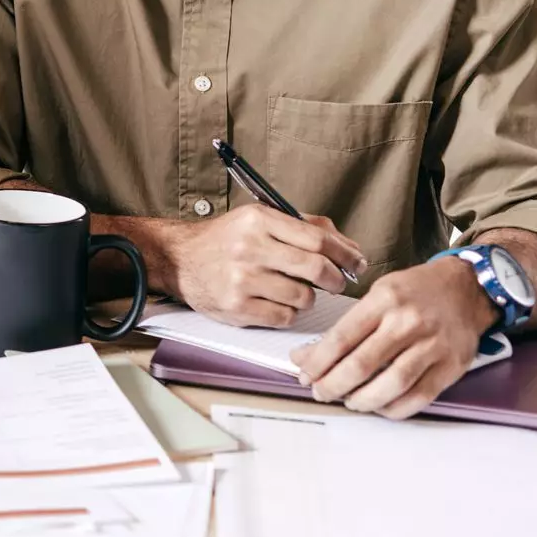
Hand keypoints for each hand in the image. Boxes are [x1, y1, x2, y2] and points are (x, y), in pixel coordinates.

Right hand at [164, 205, 363, 327]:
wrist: (180, 259)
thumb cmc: (226, 240)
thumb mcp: (260, 220)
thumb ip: (306, 228)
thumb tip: (351, 249)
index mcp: (259, 220)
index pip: (318, 239)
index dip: (346, 253)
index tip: (356, 262)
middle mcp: (249, 248)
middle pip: (316, 268)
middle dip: (336, 279)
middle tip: (337, 282)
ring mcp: (241, 280)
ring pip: (303, 297)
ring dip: (307, 297)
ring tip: (294, 290)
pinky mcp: (236, 307)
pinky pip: (284, 317)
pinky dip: (288, 313)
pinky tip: (275, 302)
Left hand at [292, 258, 495, 418]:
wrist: (469, 288)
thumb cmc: (417, 290)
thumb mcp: (378, 293)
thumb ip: (347, 324)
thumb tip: (308, 355)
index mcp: (385, 300)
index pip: (341, 338)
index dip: (318, 361)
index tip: (305, 373)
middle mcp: (409, 323)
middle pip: (362, 365)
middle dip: (333, 385)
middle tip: (321, 392)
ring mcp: (433, 346)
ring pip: (391, 385)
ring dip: (362, 400)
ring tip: (348, 401)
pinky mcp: (452, 366)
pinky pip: (419, 397)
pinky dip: (394, 408)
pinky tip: (379, 406)